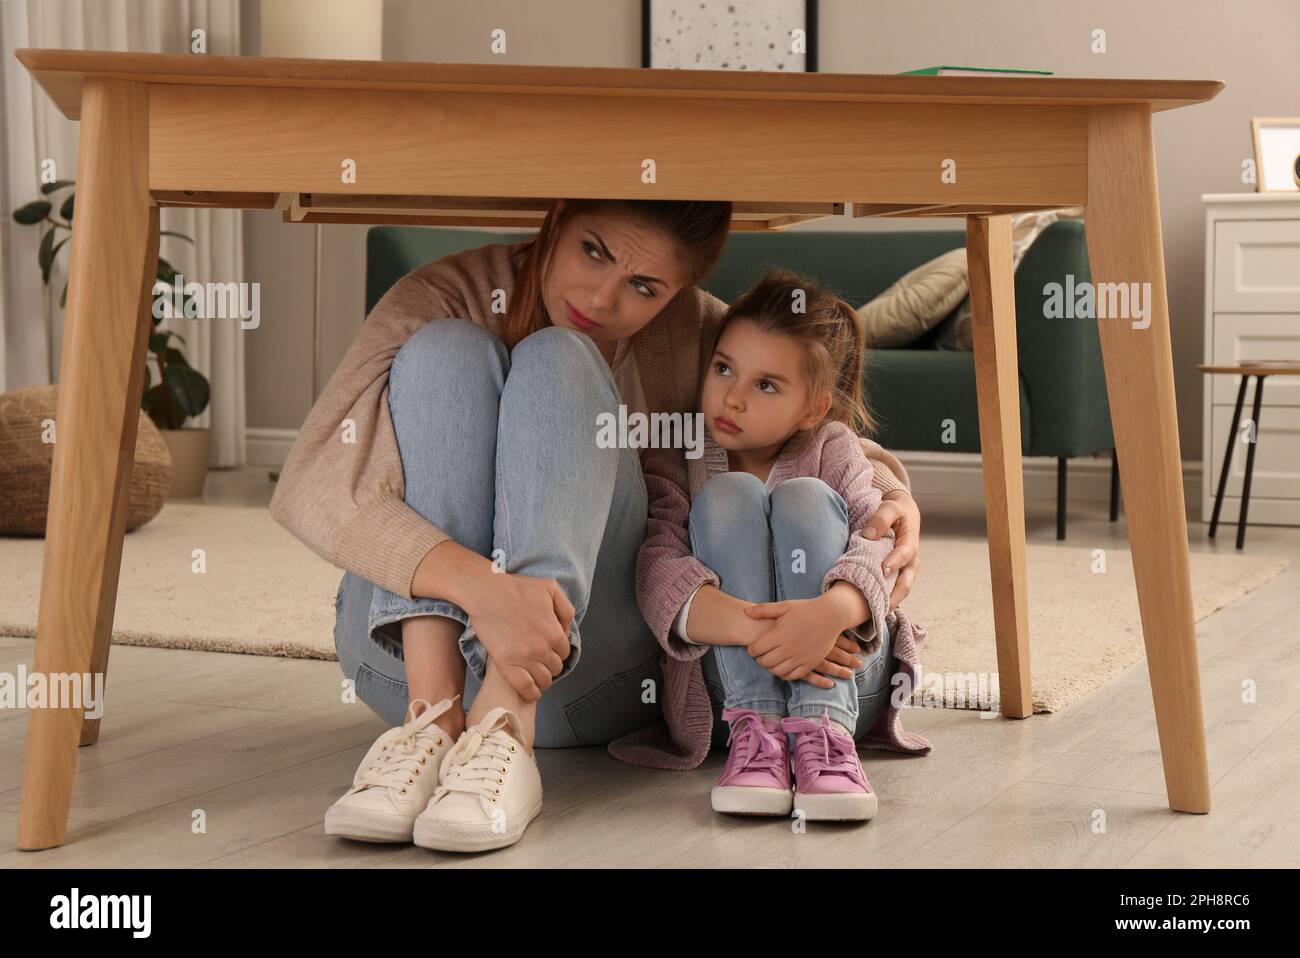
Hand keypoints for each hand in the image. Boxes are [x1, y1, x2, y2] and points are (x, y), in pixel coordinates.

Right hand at [463, 570, 573, 701]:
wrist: (485, 592)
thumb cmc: (515, 588)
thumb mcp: (550, 589)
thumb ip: (565, 609)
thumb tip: (566, 629)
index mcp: (554, 632)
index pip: (565, 652)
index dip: (558, 651)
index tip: (550, 650)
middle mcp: (542, 648)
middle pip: (555, 668)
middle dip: (550, 665)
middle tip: (541, 661)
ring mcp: (524, 658)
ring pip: (543, 680)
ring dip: (542, 679)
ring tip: (536, 675)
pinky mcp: (505, 664)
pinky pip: (524, 687)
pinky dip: (530, 693)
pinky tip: (531, 692)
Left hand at [741, 596, 847, 682]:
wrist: (831, 615)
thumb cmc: (805, 609)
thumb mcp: (784, 606)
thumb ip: (763, 610)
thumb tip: (744, 612)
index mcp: (780, 634)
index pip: (756, 649)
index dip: (751, 650)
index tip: (753, 647)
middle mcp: (789, 648)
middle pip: (765, 662)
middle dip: (759, 659)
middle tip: (761, 655)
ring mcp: (800, 657)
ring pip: (777, 671)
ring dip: (771, 668)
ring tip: (771, 661)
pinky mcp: (810, 663)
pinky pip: (793, 676)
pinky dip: (785, 674)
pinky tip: (783, 667)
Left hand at [861, 489, 921, 612]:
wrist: (903, 515)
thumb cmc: (895, 511)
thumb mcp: (891, 507)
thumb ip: (881, 518)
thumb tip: (869, 535)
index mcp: (910, 543)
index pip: (905, 554)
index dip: (895, 561)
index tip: (883, 569)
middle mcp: (911, 562)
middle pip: (906, 583)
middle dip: (894, 596)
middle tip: (879, 607)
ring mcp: (906, 572)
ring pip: (900, 592)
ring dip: (889, 604)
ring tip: (873, 615)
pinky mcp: (898, 577)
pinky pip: (893, 592)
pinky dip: (884, 601)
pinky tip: (870, 611)